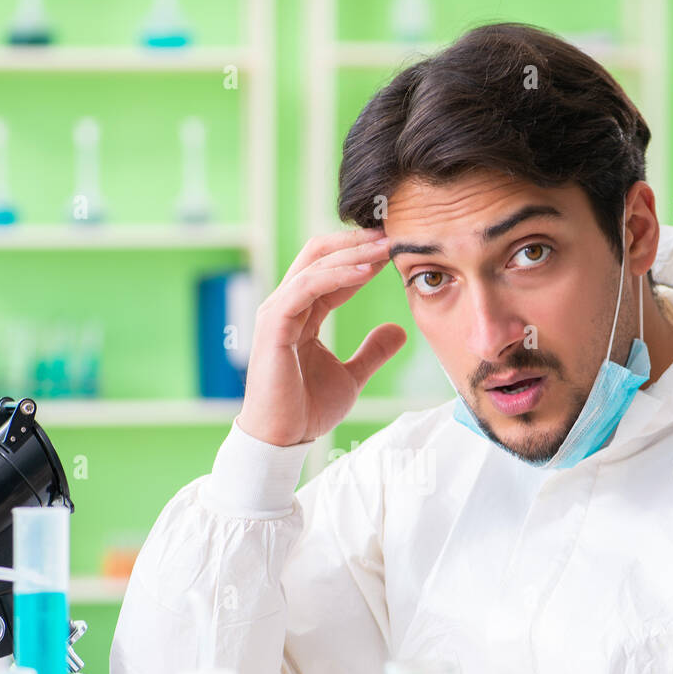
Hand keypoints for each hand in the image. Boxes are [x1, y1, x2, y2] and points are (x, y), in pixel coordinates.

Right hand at [237, 227, 406, 445]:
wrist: (283, 439)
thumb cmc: (307, 409)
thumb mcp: (352, 375)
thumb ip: (372, 351)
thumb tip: (398, 330)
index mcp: (302, 313)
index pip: (331, 270)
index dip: (362, 256)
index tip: (395, 247)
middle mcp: (286, 305)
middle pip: (319, 255)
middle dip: (356, 242)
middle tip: (391, 234)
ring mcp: (277, 312)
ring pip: (314, 265)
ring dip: (352, 253)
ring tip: (384, 247)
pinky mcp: (274, 324)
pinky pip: (306, 287)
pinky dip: (336, 276)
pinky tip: (364, 271)